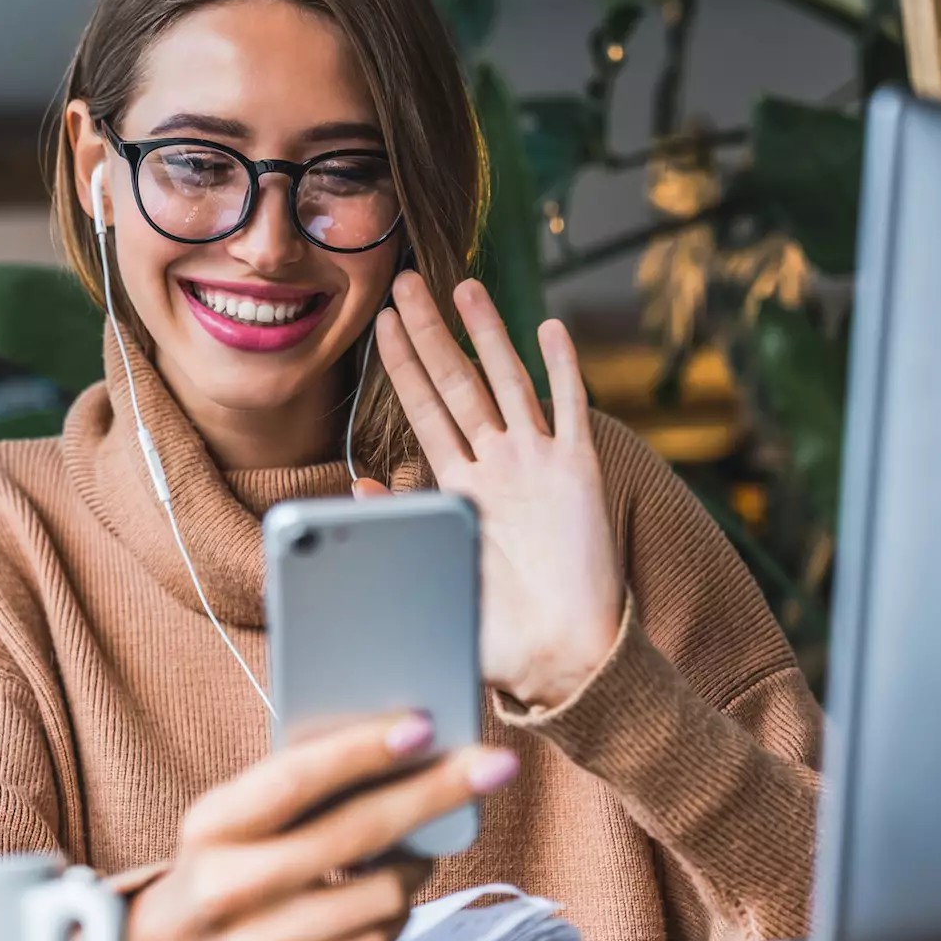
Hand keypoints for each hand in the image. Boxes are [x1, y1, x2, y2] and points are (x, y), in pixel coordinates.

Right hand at [115, 712, 517, 940]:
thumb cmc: (212, 872)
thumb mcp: (226, 820)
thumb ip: (289, 790)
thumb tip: (389, 751)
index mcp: (212, 827)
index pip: (296, 779)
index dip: (363, 750)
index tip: (421, 726)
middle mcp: (229, 887)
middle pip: (357, 833)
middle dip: (435, 793)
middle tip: (488, 766)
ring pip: (380, 895)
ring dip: (417, 863)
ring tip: (419, 846)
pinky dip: (396, 913)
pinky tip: (390, 894)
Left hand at [356, 272, 622, 709]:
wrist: (565, 659)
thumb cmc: (502, 632)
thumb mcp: (436, 577)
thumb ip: (402, 530)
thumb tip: (360, 487)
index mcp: (460, 489)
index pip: (423, 413)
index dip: (402, 367)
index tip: (379, 325)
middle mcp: (497, 465)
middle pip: (457, 383)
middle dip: (430, 333)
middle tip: (403, 282)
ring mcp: (539, 463)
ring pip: (508, 382)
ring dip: (487, 335)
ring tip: (463, 286)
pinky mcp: (580, 472)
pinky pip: (569, 409)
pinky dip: (562, 368)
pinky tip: (548, 328)